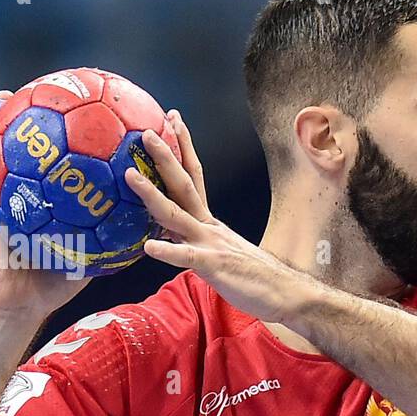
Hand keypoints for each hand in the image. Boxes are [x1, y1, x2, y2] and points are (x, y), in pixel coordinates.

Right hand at [0, 90, 91, 319]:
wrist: (20, 308)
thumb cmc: (54, 285)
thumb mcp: (89, 256)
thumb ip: (112, 238)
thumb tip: (149, 223)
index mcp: (54, 204)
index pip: (65, 166)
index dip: (75, 140)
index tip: (89, 112)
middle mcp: (28, 197)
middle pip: (33, 152)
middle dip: (38, 121)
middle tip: (46, 89)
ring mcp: (3, 202)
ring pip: (0, 158)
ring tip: (2, 99)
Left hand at [124, 112, 308, 323]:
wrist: (286, 293)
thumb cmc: (255, 277)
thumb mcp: (222, 252)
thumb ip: (198, 241)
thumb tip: (171, 236)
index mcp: (210, 222)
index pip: (194, 177)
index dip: (182, 149)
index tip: (172, 122)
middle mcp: (209, 227)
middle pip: (184, 185)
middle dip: (164, 157)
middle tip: (148, 133)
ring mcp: (211, 245)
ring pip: (177, 215)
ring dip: (152, 194)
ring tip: (130, 176)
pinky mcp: (213, 267)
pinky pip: (187, 258)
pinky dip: (168, 251)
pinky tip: (149, 247)